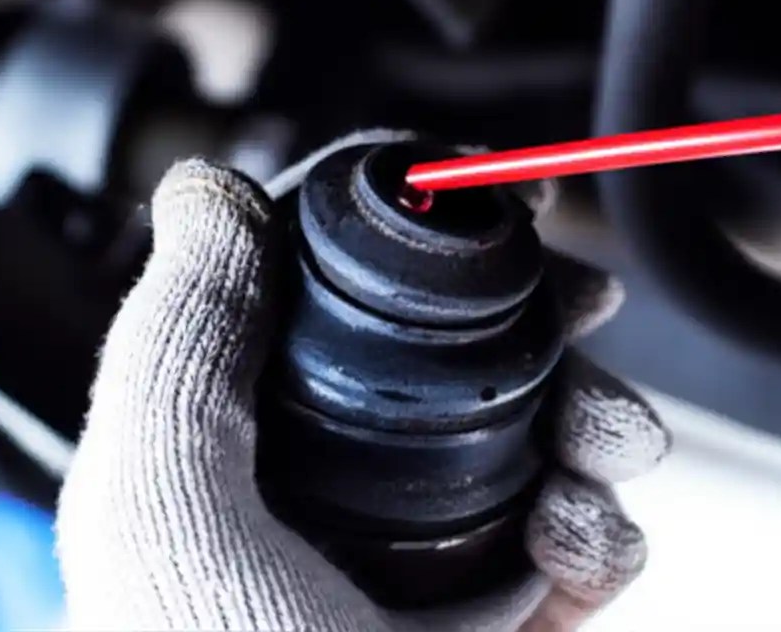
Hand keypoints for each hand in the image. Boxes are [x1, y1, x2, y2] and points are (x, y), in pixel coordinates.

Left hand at [55, 133, 670, 630]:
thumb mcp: (167, 521)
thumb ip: (176, 349)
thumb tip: (205, 193)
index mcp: (227, 463)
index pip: (312, 306)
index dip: (400, 240)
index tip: (484, 204)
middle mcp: (319, 507)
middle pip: (441, 363)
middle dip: (533, 326)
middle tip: (587, 309)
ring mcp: (417, 570)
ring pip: (525, 440)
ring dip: (590, 420)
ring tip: (614, 447)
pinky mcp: (501, 628)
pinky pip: (574, 538)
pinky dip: (604, 518)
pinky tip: (593, 538)